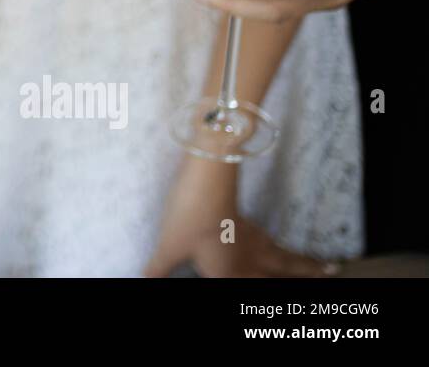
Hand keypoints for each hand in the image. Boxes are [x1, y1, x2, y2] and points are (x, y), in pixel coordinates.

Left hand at [146, 159, 334, 276]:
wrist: (203, 182)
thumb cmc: (188, 220)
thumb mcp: (168, 248)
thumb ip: (156, 270)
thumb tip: (140, 280)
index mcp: (234, 272)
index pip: (262, 289)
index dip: (280, 292)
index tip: (313, 287)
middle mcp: (249, 256)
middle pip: (286, 270)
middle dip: (307, 273)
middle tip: (333, 273)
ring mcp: (250, 234)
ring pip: (283, 253)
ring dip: (302, 261)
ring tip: (323, 264)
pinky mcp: (243, 216)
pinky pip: (269, 237)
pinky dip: (277, 244)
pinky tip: (273, 241)